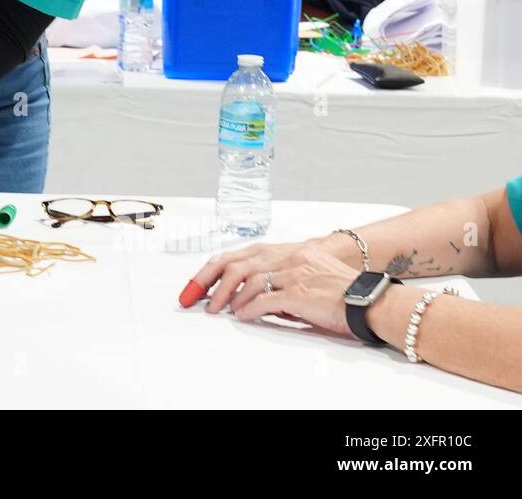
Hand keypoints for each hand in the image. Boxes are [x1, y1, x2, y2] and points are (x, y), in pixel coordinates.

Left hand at [188, 237, 346, 312]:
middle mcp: (289, 257)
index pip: (241, 254)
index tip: (198, 282)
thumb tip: (251, 296)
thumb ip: (281, 280)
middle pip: (236, 263)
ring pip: (247, 280)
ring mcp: (294, 273)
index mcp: (289, 251)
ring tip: (217, 309)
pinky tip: (241, 316)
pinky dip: (248, 308)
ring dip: (227, 297)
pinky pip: (265, 300)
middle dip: (209, 281)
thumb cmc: (343, 292)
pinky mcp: (301, 293)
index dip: (215, 268)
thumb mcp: (308, 275)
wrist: (373, 300)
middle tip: (194, 297)